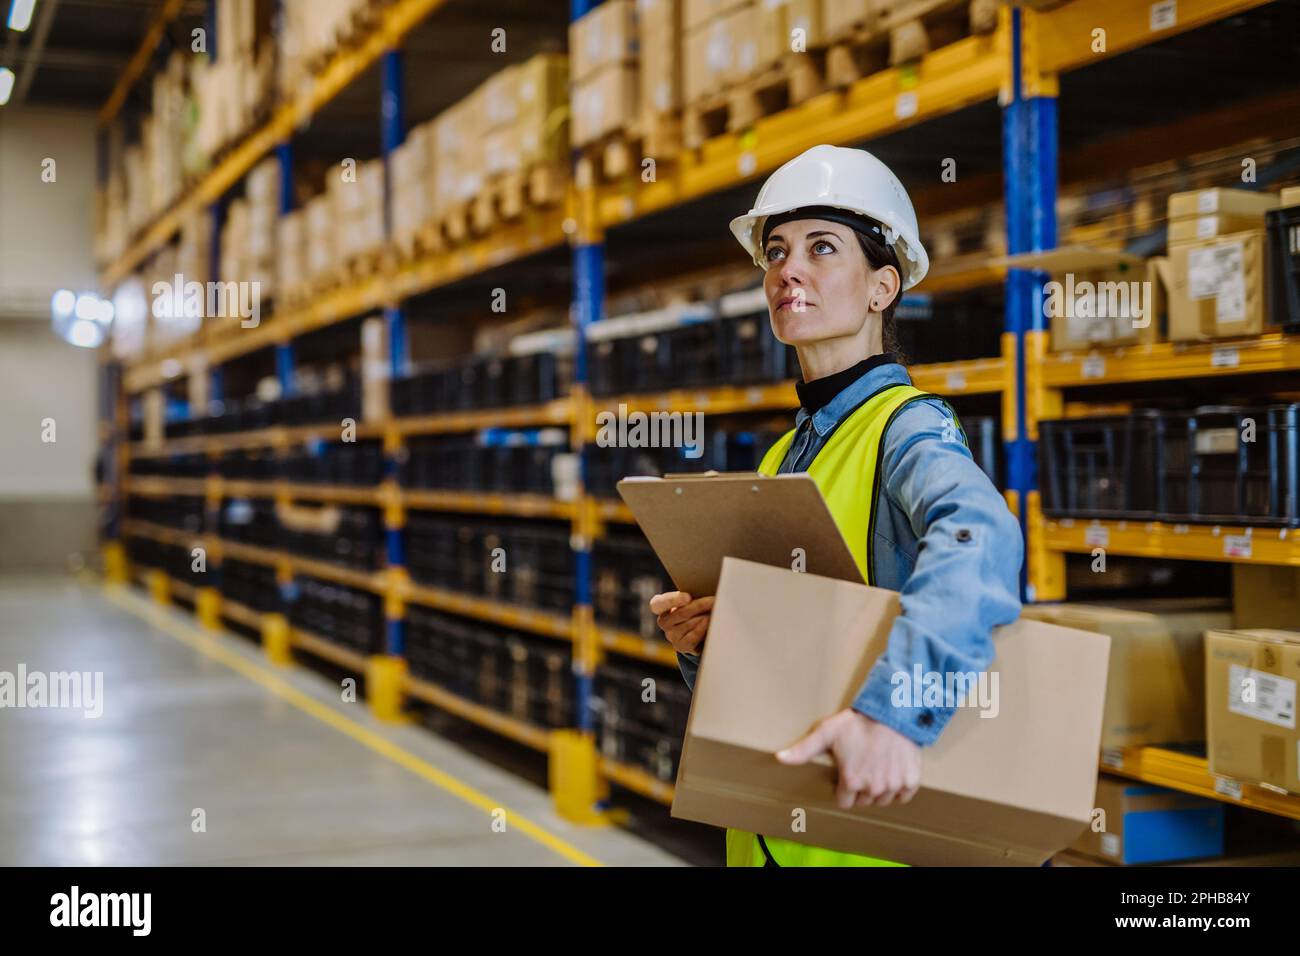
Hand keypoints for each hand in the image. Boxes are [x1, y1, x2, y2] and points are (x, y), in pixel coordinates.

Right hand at [649, 590, 713, 655]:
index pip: (658, 603)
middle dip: (700, 606)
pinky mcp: (680, 646)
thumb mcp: (690, 597)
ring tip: (715, 611)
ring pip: (688, 624)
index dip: (673, 600)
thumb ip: (691, 594)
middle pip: (681, 613)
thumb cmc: (695, 607)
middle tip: (714, 601)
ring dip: (704, 617)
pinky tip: (709, 622)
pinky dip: (702, 629)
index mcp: (659, 605)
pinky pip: (692, 637)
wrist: (701, 628)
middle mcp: (663, 621)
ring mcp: (670, 635)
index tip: (688, 597)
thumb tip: (704, 588)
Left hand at [776, 709, 921, 808]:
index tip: (846, 776)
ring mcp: (894, 786)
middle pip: (864, 801)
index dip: (843, 790)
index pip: (845, 802)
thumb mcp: (826, 732)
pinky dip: (899, 788)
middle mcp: (873, 789)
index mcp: (851, 782)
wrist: (892, 712)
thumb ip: (803, 749)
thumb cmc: (857, 722)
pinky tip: (892, 772)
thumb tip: (779, 759)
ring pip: (883, 800)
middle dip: (861, 789)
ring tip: (876, 768)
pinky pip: (904, 796)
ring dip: (879, 790)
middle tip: (862, 767)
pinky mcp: (911, 781)